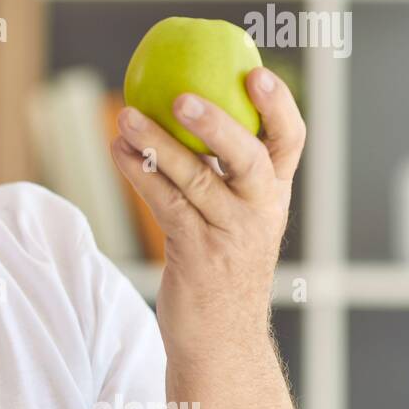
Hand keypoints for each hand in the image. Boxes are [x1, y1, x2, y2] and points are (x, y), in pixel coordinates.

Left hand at [108, 67, 304, 359]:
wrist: (220, 339)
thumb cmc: (221, 267)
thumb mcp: (235, 217)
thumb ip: (225, 173)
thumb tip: (187, 109)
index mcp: (273, 195)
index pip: (290, 141)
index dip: (278, 105)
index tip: (255, 69)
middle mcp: (260, 212)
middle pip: (248, 157)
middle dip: (217, 124)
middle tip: (182, 95)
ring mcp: (230, 235)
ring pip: (196, 180)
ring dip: (156, 145)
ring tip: (126, 117)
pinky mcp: (197, 255)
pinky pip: (165, 205)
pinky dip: (139, 176)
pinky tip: (118, 152)